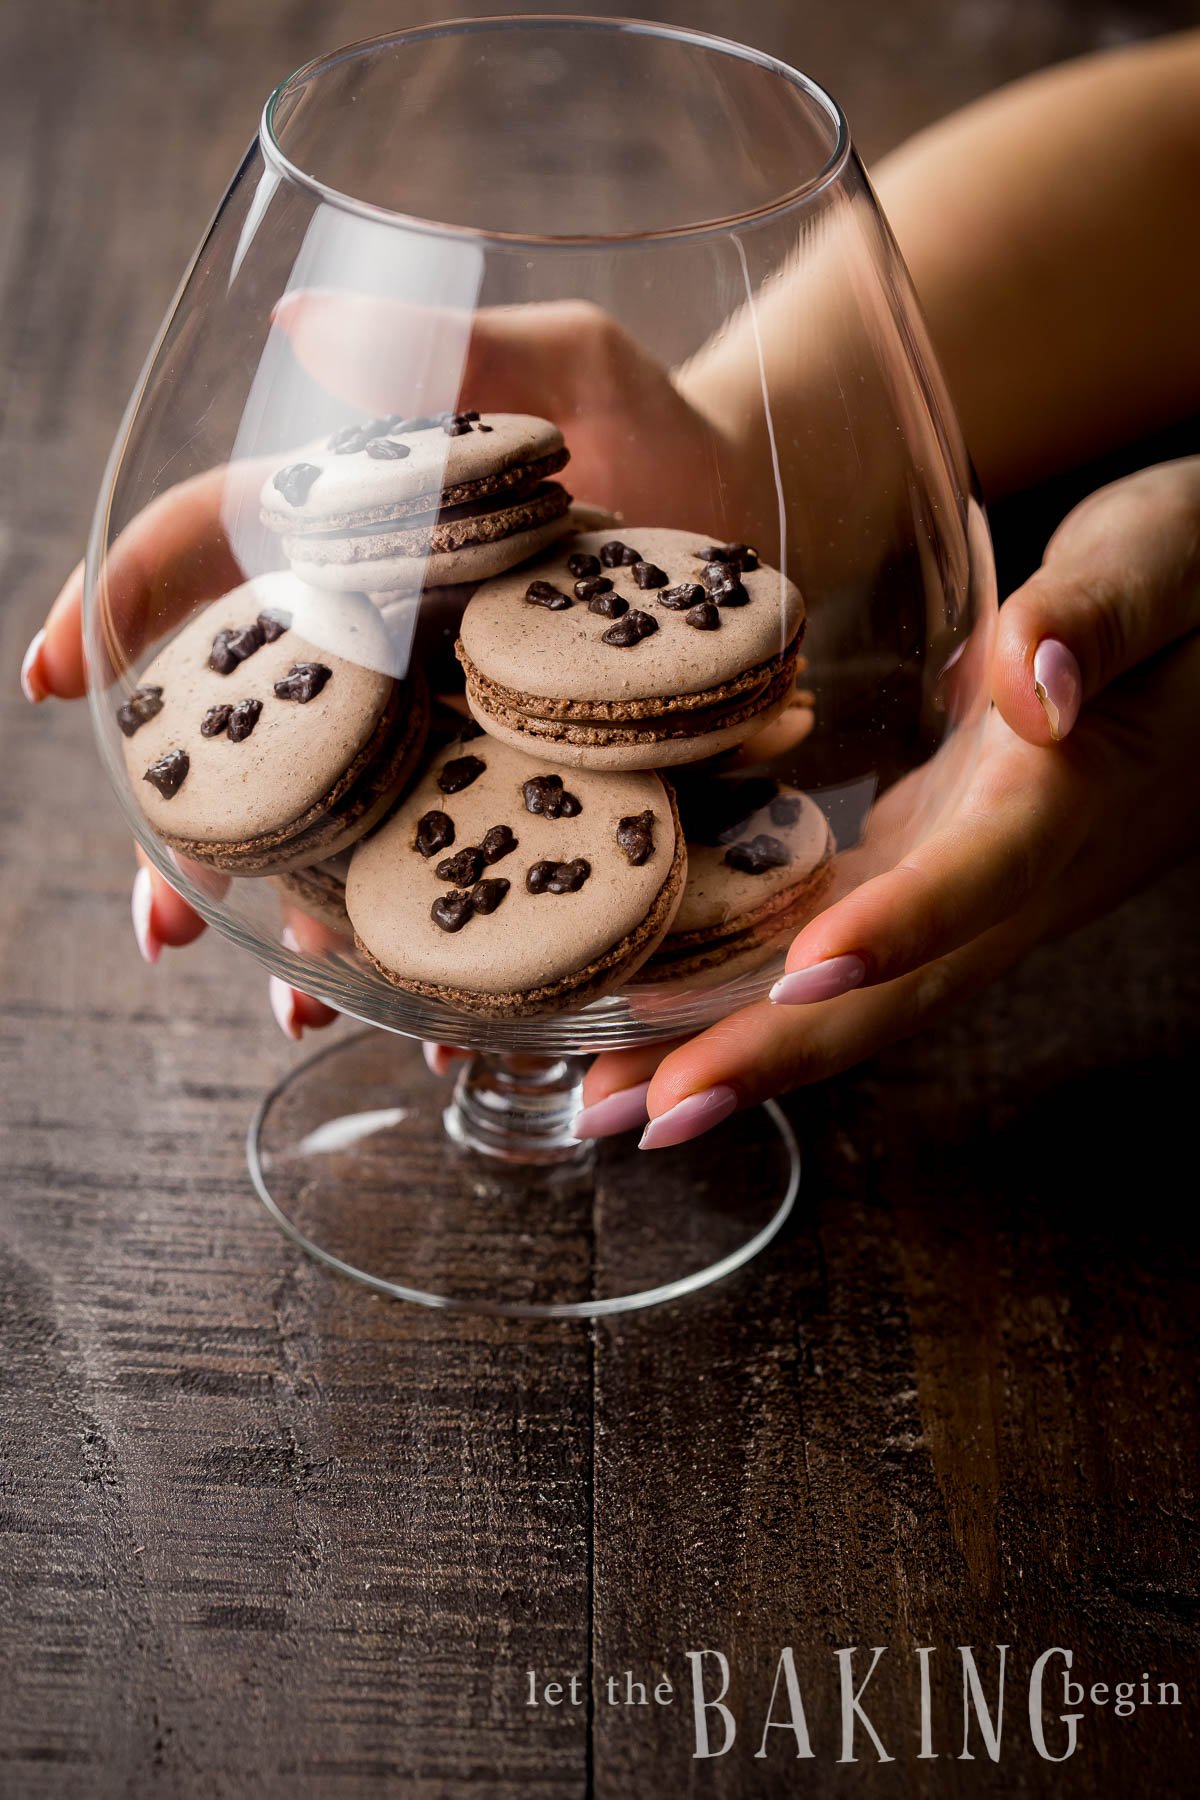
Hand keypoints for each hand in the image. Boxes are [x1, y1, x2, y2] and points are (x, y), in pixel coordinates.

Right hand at [24, 296, 730, 1032]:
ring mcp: (449, 730)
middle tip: (165, 922)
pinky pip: (470, 878)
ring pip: (351, 834)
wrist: (766, 518)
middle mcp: (382, 646)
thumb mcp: (571, 367)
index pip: (207, 558)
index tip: (49, 678)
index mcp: (354, 535)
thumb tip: (296, 331)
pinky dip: (458, 951)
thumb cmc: (652, 426)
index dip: (120, 607)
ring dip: (320, 925)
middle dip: (198, 836)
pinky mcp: (529, 791)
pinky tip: (446, 1024)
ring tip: (305, 1007)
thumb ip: (457, 349)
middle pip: (260, 740)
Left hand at [569, 459, 1199, 1146]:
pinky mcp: (936, 863)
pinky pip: (841, 943)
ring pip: (857, 990)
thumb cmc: (1199, 572)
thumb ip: (1102, 615)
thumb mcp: (1165, 559)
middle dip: (766, 1055)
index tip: (804, 971)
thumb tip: (1032, 684)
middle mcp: (1015, 870)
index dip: (900, 928)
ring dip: (739, 1048)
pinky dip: (754, 990)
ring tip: (611, 1096)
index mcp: (1069, 795)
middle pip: (893, 988)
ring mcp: (973, 882)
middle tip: (634, 1112)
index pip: (981, 877)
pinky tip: (666, 1007)